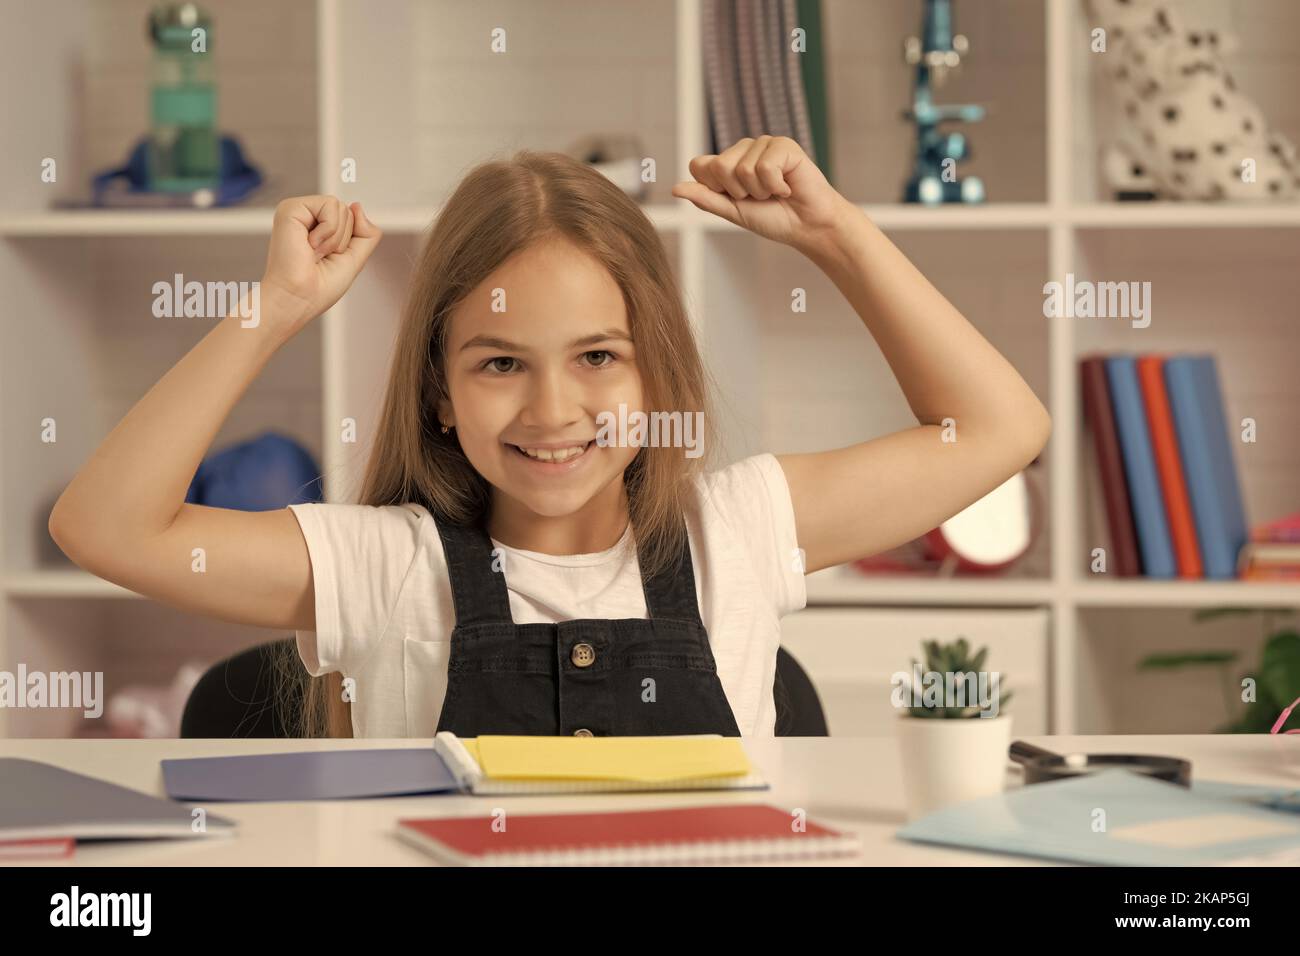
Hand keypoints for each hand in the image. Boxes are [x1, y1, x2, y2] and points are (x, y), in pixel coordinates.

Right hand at [259, 195, 381, 331]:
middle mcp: (308, 217)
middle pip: (348, 212)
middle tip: (320, 257)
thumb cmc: (321, 286)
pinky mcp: (291, 207)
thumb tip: (357, 205)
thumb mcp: (354, 258)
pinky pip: (330, 204)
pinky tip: (309, 244)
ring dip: (335, 238)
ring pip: (342, 208)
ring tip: (314, 252)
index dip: (350, 243)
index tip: (328, 260)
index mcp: (319, 229)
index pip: (352, 220)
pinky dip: (328, 230)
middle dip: (343, 240)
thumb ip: (366, 233)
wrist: (299, 298)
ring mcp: (299, 211)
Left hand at [672, 136, 852, 254]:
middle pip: (719, 167)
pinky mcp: (783, 145)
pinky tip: (788, 186)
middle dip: (739, 192)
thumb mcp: (733, 212)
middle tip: (760, 197)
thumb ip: (705, 199)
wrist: (807, 225)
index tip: (736, 199)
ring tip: (776, 192)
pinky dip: (776, 186)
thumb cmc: (773, 218)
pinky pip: (765, 167)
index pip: (699, 165)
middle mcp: (742, 150)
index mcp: (727, 164)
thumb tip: (675, 188)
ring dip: (761, 191)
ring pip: (743, 169)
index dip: (715, 188)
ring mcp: (762, 144)